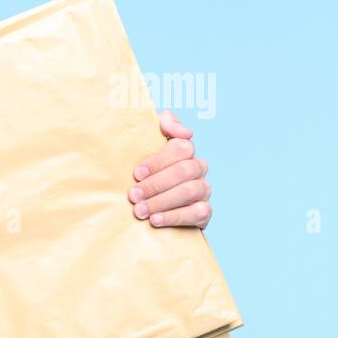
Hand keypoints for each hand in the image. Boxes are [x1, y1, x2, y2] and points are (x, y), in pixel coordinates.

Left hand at [128, 109, 211, 228]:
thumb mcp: (145, 147)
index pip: (181, 147)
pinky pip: (197, 213)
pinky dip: (175, 216)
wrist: (148, 209)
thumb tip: (167, 117)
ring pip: (191, 191)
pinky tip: (155, 220)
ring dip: (162, 201)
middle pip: (185, 170)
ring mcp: (203, 190)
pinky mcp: (204, 212)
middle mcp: (197, 169)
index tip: (137, 174)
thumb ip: (158, 126)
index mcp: (184, 152)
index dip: (159, 160)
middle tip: (133, 195)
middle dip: (156, 184)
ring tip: (139, 210)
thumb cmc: (144, 174)